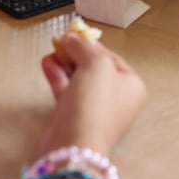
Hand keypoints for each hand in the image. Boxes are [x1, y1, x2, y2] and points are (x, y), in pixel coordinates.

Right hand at [38, 33, 146, 155]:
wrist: (75, 144)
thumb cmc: (95, 102)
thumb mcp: (96, 63)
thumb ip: (84, 47)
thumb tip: (71, 37)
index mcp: (131, 86)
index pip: (113, 58)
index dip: (94, 45)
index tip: (77, 34)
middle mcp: (116, 99)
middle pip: (95, 69)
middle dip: (77, 53)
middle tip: (62, 40)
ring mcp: (95, 109)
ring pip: (79, 79)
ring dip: (65, 63)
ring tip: (52, 49)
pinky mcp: (74, 117)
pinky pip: (67, 91)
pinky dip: (58, 76)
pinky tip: (47, 62)